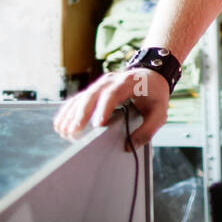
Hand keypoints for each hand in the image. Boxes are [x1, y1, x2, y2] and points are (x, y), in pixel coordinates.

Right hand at [53, 68, 170, 149]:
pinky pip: (78, 99)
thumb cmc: (155, 94)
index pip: (113, 94)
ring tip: (64, 131)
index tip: (97, 125)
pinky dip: (68, 111)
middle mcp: (111, 80)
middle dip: (81, 114)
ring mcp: (101, 84)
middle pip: (92, 94)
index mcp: (127, 83)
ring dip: (71, 114)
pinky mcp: (94, 90)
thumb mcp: (160, 111)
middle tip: (73, 132)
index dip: (104, 108)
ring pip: (82, 97)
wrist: (151, 75)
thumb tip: (130, 146)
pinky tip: (60, 123)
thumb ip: (148, 129)